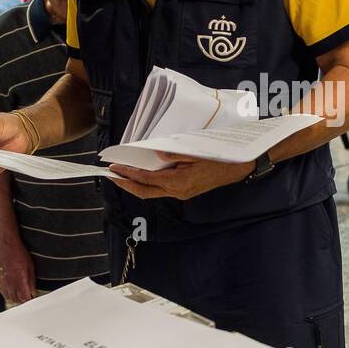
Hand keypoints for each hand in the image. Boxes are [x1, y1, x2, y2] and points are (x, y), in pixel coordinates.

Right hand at [0, 242, 36, 303]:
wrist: (5, 245)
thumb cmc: (20, 254)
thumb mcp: (30, 267)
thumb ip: (31, 282)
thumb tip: (33, 293)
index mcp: (19, 281)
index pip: (25, 299)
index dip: (29, 300)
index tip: (33, 298)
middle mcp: (9, 284)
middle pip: (16, 300)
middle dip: (23, 300)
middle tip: (28, 297)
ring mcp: (2, 282)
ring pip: (8, 298)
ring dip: (15, 298)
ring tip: (21, 294)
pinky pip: (2, 292)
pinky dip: (8, 293)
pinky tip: (12, 290)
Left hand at [109, 152, 252, 199]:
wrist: (237, 169)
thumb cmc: (218, 159)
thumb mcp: (196, 153)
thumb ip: (175, 155)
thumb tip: (157, 155)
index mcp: (178, 182)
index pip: (146, 179)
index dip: (128, 174)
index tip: (115, 168)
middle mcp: (177, 191)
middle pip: (144, 192)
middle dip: (126, 185)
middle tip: (111, 176)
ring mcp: (181, 194)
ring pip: (151, 192)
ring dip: (135, 185)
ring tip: (122, 176)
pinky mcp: (184, 192)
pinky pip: (160, 190)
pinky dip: (148, 184)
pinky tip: (143, 176)